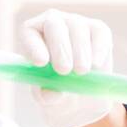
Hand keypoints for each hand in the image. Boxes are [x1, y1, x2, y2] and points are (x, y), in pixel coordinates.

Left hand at [21, 8, 115, 126]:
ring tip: (81, 71)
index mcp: (32, 38)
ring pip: (77, 28)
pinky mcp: (98, 30)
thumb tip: (52, 93)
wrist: (81, 102)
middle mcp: (53, 25)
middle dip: (59, 47)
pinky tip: (95, 64)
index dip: (34, 46)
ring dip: (80, 50)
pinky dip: (98, 48)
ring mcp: (76, 24)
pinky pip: (98, 33)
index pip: (28, 32)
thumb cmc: (57, 94)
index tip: (41, 62)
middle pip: (54, 25)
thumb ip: (46, 96)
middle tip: (64, 70)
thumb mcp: (48, 100)